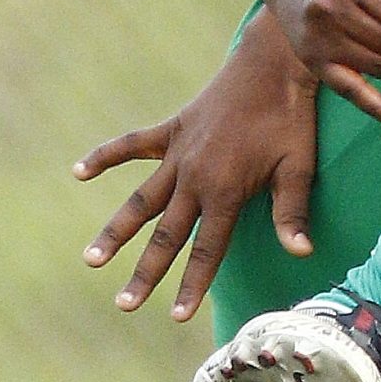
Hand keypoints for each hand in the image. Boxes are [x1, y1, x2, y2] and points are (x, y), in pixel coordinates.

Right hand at [75, 16, 318, 319]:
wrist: (274, 64)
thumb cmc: (292, 119)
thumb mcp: (299, 167)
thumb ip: (292, 213)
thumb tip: (302, 254)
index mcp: (225, 191)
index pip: (207, 249)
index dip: (192, 284)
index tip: (176, 316)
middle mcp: (194, 177)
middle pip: (166, 235)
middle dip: (146, 273)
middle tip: (124, 305)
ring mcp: (178, 153)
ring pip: (140, 200)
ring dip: (115, 231)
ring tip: (91, 260)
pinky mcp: (171, 129)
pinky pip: (131, 145)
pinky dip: (105, 156)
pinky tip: (78, 172)